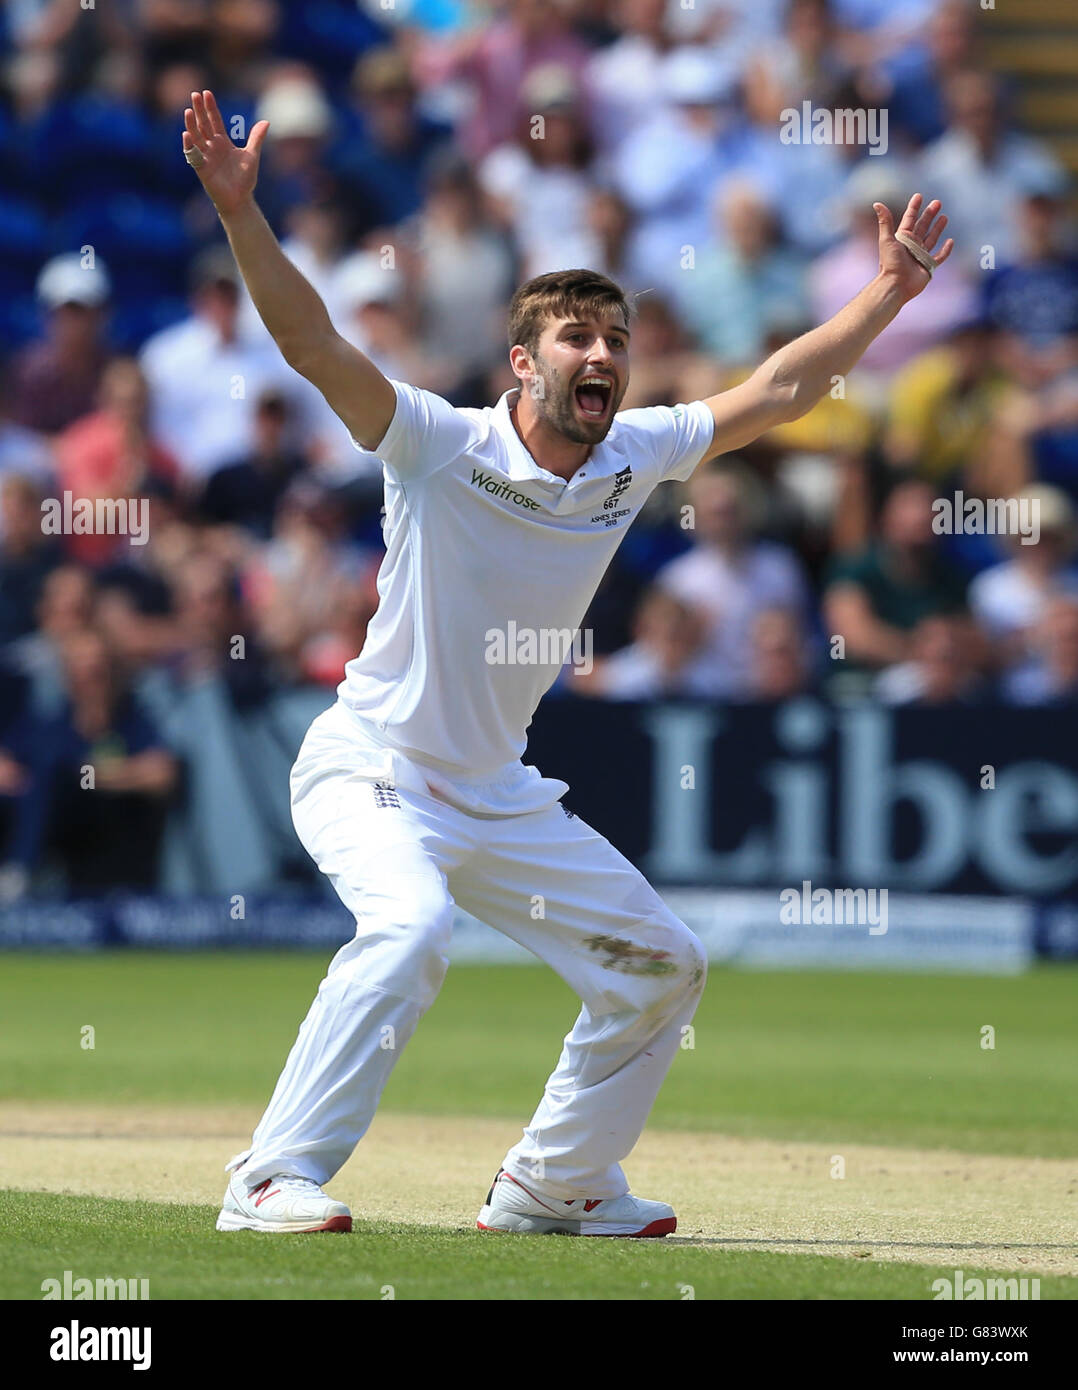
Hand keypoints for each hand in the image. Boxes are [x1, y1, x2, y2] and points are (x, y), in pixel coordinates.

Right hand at [183, 89, 268, 218]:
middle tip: (194, 95)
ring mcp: (206, 156)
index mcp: (223, 141)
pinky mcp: (202, 168)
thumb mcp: (252, 156)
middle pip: (203, 124)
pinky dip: (189, 145)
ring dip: (191, 124)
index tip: (206, 93)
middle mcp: (212, 146)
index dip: (211, 108)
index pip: (215, 120)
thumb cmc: (245, 179)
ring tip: (188, 111)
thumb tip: (266, 122)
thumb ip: (256, 138)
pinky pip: (193, 155)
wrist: (240, 199)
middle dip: (199, 110)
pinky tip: (186, 134)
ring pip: (196, 137)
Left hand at [874, 194, 953, 301]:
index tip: (918, 196)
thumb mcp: (887, 239)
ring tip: (944, 217)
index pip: (909, 218)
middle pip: (923, 226)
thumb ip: (885, 221)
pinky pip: (940, 256)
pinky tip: (950, 241)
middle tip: (937, 202)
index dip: (914, 207)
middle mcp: (912, 245)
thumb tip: (876, 203)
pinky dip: (946, 250)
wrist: (895, 285)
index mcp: (903, 238)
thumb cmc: (890, 263)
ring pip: (932, 238)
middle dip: (929, 214)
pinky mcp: (928, 266)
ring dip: (938, 228)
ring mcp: (921, 255)